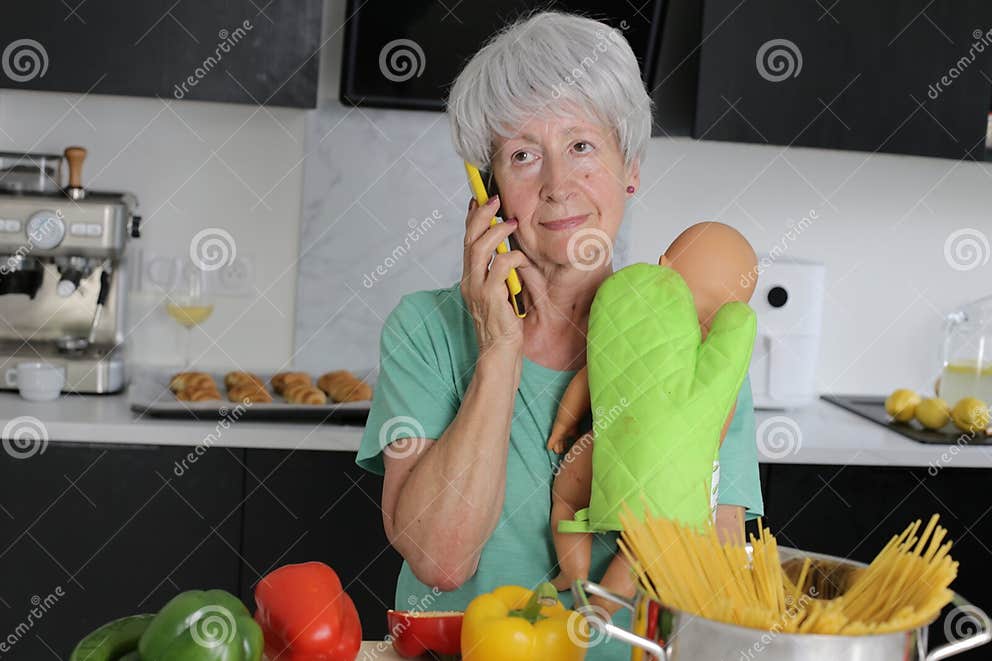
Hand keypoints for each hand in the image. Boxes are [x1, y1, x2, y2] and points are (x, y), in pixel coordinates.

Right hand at [461, 196, 528, 359]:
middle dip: (481, 215)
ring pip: (480, 249)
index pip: (467, 241)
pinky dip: (511, 258)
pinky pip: (500, 267)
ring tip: (510, 223)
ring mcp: (476, 288)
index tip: (478, 199)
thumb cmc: (503, 325)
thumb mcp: (501, 292)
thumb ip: (501, 272)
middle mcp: (469, 280)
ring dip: (496, 232)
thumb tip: (509, 249)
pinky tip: (520, 259)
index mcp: (470, 277)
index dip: (471, 218)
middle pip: (469, 239)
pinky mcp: (489, 297)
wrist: (499, 353)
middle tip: (494, 200)